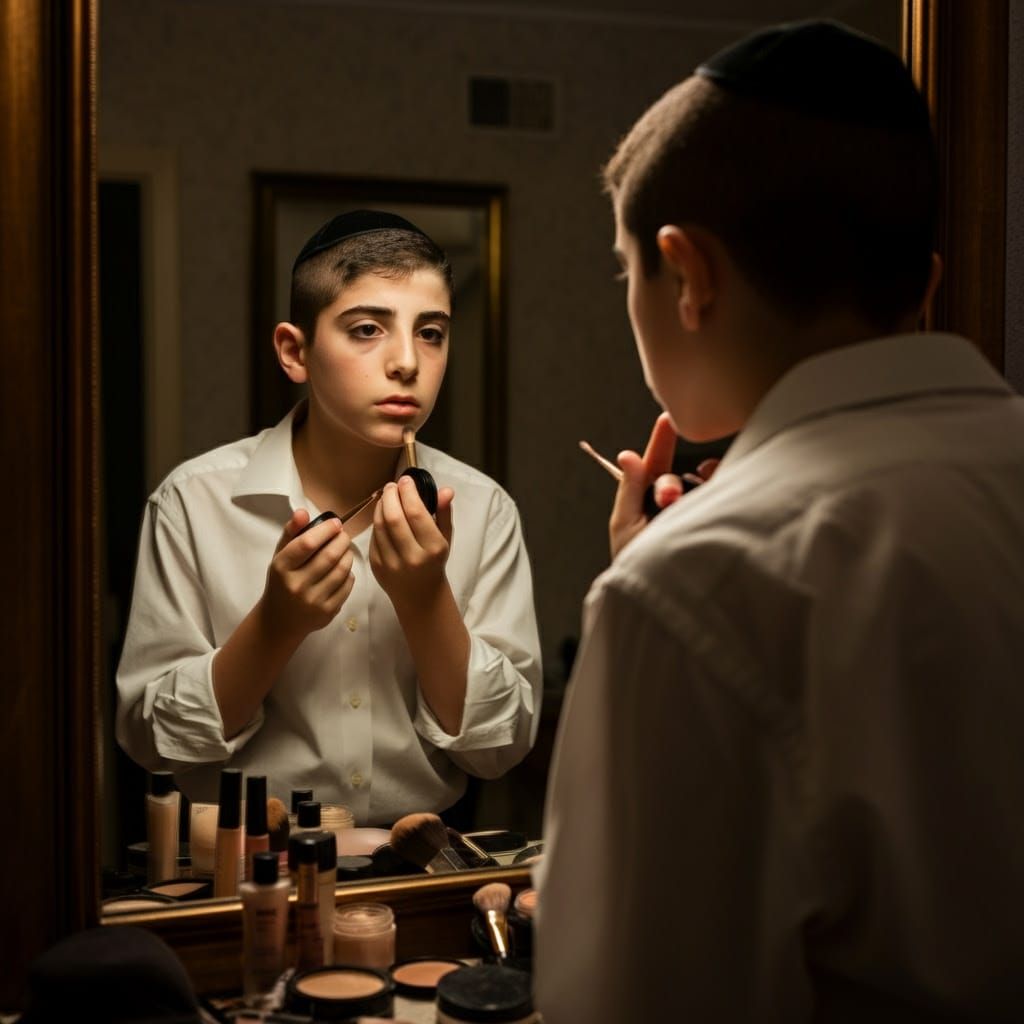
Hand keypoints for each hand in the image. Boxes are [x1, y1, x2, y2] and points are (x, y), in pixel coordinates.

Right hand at [260, 508, 354, 639]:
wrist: (280, 621)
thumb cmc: (282, 581)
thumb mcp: (280, 556)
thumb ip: (292, 532)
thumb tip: (303, 511)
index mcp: (282, 567)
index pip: (307, 544)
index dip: (326, 529)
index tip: (335, 523)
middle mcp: (296, 585)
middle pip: (329, 556)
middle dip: (342, 540)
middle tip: (343, 535)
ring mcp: (313, 601)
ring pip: (342, 570)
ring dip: (348, 555)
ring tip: (345, 549)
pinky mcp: (327, 612)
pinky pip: (347, 585)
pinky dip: (349, 573)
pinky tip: (343, 569)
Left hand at [370, 475, 453, 612]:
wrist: (420, 595)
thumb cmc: (434, 561)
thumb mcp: (445, 538)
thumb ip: (444, 513)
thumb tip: (445, 489)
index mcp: (433, 548)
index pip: (416, 513)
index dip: (408, 492)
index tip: (406, 480)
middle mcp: (412, 557)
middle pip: (394, 518)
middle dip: (391, 496)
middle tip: (392, 485)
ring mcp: (392, 563)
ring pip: (379, 526)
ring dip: (381, 506)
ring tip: (387, 496)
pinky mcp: (376, 566)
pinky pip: (374, 537)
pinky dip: (377, 521)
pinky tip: (383, 514)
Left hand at [608, 413, 717, 558]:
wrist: (667, 603)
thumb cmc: (639, 568)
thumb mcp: (626, 528)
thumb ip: (629, 490)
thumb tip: (628, 454)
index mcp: (645, 504)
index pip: (653, 467)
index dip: (660, 442)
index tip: (668, 418)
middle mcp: (673, 507)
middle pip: (674, 477)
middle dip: (668, 484)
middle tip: (666, 500)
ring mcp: (695, 514)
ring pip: (699, 485)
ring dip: (690, 489)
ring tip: (683, 506)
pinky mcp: (717, 522)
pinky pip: (722, 494)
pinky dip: (720, 487)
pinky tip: (717, 492)